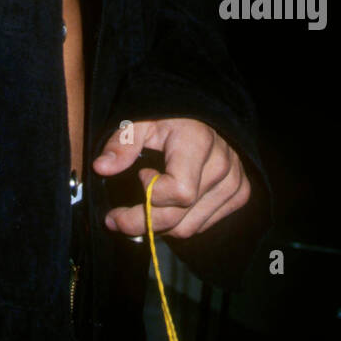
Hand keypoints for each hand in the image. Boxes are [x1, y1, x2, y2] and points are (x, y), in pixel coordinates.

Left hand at [93, 117, 250, 238]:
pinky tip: (168, 204)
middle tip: (116, 220)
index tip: (138, 176)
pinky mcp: (239, 194)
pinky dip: (181, 222)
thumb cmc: (169, 115)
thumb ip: (122, 144)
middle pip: (180, 217)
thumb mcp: (140, 120)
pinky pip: (204, 225)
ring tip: (143, 208)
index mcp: (198, 143)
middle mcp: (222, 165)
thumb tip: (101, 168)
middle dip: (142, 222)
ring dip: (160, 225)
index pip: (179, 192)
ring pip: (190, 228)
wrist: (203, 113)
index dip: (152, 193)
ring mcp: (234, 182)